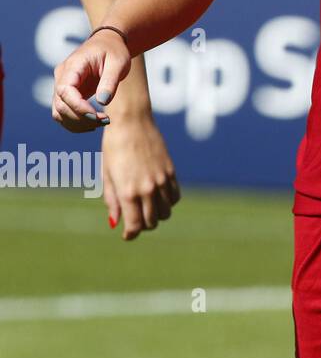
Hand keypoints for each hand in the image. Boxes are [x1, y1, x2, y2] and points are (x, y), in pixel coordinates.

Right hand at [51, 29, 132, 131]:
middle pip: (60, 104)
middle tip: (105, 120)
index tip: (97, 116)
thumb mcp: (118, 63)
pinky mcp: (68, 94)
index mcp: (73, 65)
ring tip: (102, 122)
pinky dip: (76, 122)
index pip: (64, 90)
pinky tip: (94, 123)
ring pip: (59, 112)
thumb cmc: (114, 50)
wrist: (108, 43)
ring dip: (78, 123)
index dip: (78, 107)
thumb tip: (102, 102)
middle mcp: (62, 76)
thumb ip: (110, 81)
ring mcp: (62, 86)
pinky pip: (64, 113)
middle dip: (81, 118)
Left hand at [100, 113, 181, 238]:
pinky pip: (175, 196)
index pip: (135, 226)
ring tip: (147, 210)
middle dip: (142, 226)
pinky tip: (158, 198)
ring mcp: (162, 180)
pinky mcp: (171, 172)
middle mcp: (147, 189)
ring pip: (165, 211)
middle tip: (135, 221)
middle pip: (151, 221)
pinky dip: (168, 202)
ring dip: (156, 215)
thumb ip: (112, 201)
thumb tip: (115, 222)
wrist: (131, 123)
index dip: (131, 234)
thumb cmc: (113, 149)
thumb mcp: (108, 176)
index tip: (127, 235)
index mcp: (128, 192)